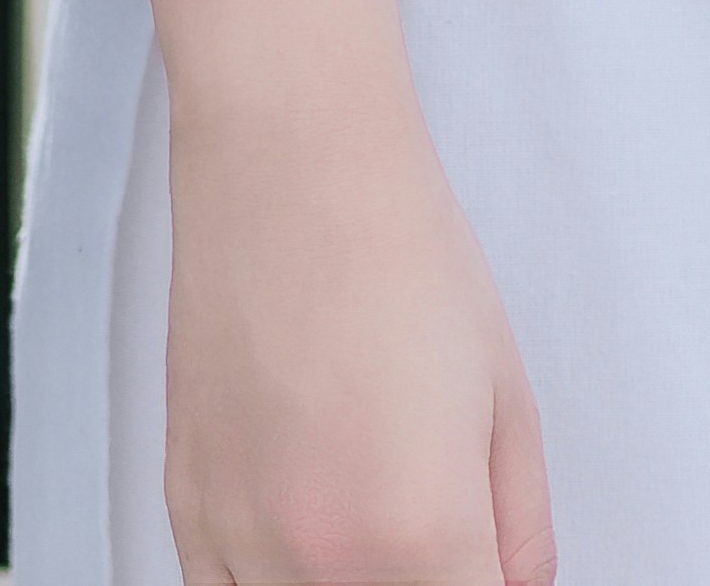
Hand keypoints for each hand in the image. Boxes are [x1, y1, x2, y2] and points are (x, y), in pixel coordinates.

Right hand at [161, 81, 555, 585]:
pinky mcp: (188, 517)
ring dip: (345, 580)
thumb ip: (521, 531)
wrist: (294, 165)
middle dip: (426, 577)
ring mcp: (244, 543)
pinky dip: (274, 583)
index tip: (484, 564)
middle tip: (439, 534)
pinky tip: (306, 540)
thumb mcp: (510, 400)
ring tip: (370, 515)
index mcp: (423, 535)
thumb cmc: (399, 254)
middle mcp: (323, 559)